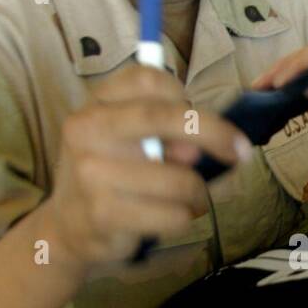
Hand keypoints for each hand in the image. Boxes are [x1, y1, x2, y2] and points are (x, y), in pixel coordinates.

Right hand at [45, 63, 252, 267]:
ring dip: (199, 194)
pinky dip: (184, 218)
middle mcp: (88, 130)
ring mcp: (93, 173)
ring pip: (180, 179)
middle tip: (241, 152)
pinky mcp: (104, 214)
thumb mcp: (124, 136)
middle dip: (215, 133)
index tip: (202, 115)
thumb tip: (202, 144)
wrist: (67, 228)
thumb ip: (162, 126)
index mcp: (96, 103)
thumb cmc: (110, 173)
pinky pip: (173, 214)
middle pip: (164, 116)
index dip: (184, 95)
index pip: (149, 79)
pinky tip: (170, 217)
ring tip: (189, 199)